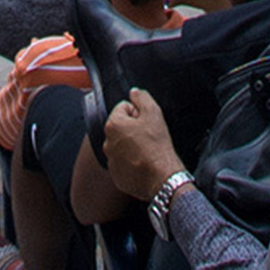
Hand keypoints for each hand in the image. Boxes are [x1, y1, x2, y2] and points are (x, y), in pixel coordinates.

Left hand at [101, 89, 178, 203]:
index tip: (147, 123)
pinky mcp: (116, 175)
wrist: (162, 177)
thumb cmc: (157, 147)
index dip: (138, 113)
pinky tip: (143, 163)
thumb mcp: (154, 113)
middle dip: (133, 129)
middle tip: (148, 137)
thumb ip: (142, 97)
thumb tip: (134, 92)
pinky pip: (123, 163)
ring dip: (131, 145)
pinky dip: (131, 162)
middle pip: (121, 127)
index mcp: (113, 125)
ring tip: (147, 151)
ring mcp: (111, 160)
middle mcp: (107, 142)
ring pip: (122, 145)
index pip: (124, 108)